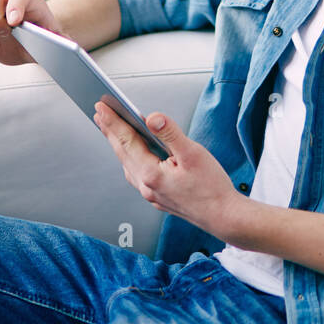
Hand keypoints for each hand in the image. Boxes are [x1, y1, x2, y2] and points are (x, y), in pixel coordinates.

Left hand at [92, 102, 240, 241]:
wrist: (224, 217)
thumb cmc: (212, 187)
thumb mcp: (193, 153)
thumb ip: (170, 133)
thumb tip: (151, 118)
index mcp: (151, 174)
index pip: (126, 141)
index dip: (113, 121)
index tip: (101, 106)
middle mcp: (146, 186)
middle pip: (122, 152)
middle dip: (110, 130)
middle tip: (99, 111)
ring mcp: (151, 194)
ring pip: (128, 164)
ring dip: (118, 144)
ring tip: (112, 128)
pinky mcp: (158, 197)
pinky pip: (136, 173)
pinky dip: (130, 158)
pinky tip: (133, 153)